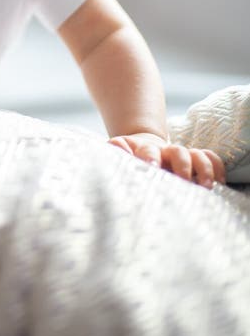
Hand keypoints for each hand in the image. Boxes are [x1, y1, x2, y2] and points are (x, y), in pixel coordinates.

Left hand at [108, 132, 225, 188]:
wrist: (141, 150)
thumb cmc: (128, 159)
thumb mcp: (118, 155)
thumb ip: (116, 150)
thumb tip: (118, 149)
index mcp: (144, 150)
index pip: (149, 151)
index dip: (150, 157)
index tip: (152, 167)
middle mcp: (166, 151)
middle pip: (178, 151)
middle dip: (183, 165)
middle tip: (184, 180)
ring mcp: (181, 155)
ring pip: (197, 154)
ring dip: (204, 168)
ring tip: (206, 186)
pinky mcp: (194, 160)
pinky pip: (210, 158)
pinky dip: (217, 167)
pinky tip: (219, 183)